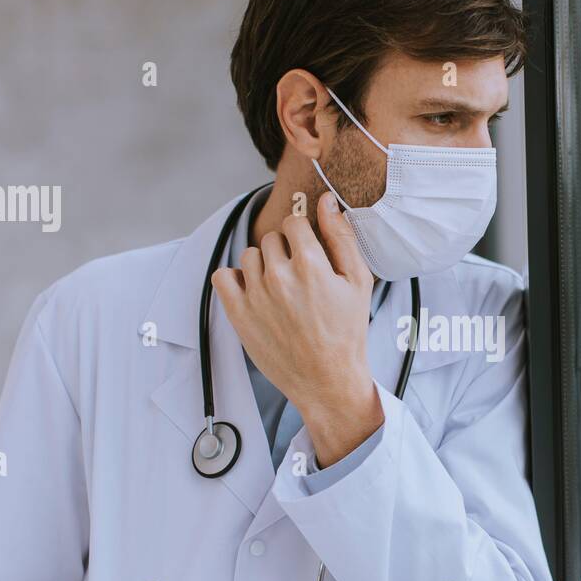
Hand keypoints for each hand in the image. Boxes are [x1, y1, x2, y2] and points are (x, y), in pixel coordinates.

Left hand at [211, 192, 382, 467]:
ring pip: (250, 256)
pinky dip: (235, 279)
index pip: (294, 222)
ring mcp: (255, 295)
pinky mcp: (238, 314)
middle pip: (272, 239)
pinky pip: (223, 276)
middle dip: (285, 251)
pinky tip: (254, 291)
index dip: (303, 234)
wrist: (327, 379)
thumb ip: (341, 237)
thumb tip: (327, 201)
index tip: (308, 251)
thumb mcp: (358, 282)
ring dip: (263, 265)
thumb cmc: (346, 332)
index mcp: (310, 265)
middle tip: (299, 278)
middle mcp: (279, 276)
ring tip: (280, 289)